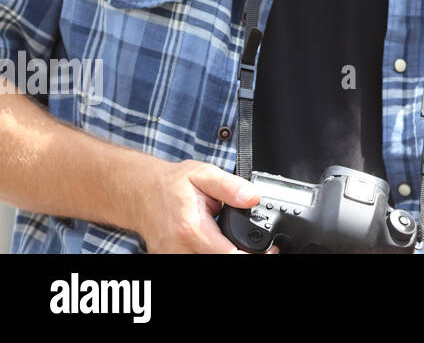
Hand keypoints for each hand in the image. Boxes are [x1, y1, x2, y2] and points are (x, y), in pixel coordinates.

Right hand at [130, 157, 277, 252]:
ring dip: (227, 255)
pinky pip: (196, 262)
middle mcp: (179, 249)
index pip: (227, 255)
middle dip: (242, 256)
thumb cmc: (171, 185)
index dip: (250, 255)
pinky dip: (212, 254)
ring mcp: (172, 258)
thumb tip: (253, 197)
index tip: (269, 251)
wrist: (140, 193)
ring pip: (207, 264)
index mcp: (191, 228)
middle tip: (261, 250)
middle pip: (219, 263)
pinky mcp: (170, 260)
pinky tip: (222, 246)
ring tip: (242, 247)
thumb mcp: (204, 174)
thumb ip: (230, 186)